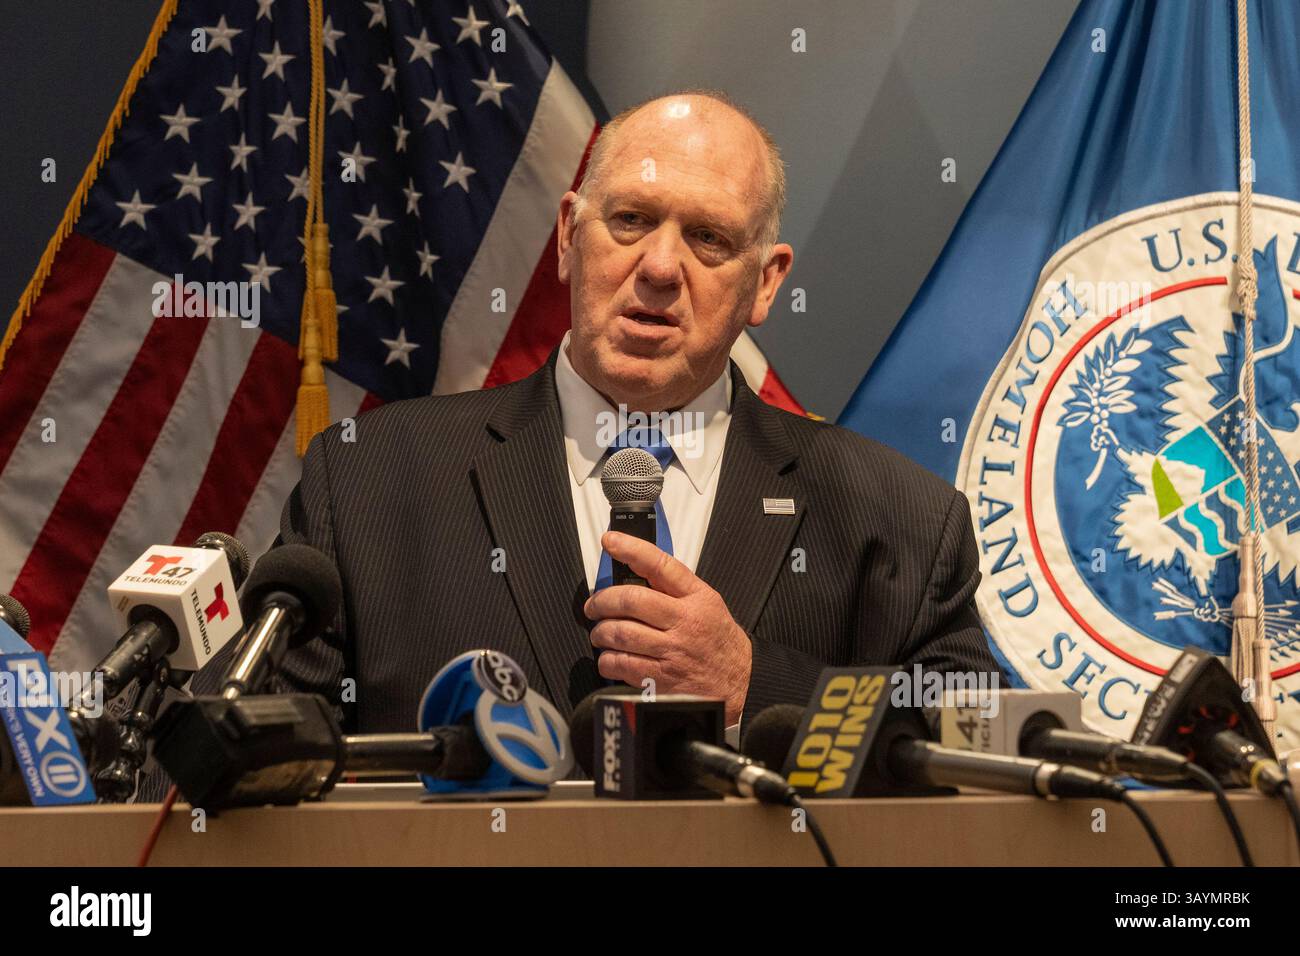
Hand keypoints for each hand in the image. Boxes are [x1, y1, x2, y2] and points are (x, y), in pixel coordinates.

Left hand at [583, 531, 751, 724]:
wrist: (740, 681)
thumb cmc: (719, 641)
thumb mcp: (708, 603)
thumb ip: (675, 588)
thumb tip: (634, 573)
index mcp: (696, 597)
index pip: (660, 565)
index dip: (631, 549)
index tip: (611, 541)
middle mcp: (684, 621)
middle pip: (631, 600)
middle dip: (602, 600)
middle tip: (594, 605)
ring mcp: (672, 650)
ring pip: (621, 632)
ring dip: (601, 632)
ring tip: (600, 633)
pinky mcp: (662, 678)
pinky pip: (622, 664)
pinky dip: (607, 660)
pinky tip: (610, 658)